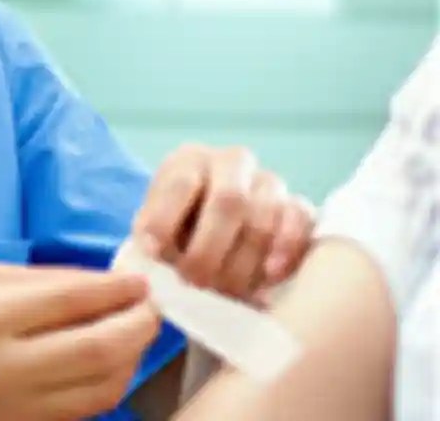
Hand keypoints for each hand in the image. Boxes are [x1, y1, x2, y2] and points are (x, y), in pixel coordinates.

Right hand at [0, 264, 161, 420]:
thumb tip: (99, 283)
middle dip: (142, 323)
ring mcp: (16, 408)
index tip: (142, 281)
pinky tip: (106, 368)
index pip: (79, 297)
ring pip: (104, 387)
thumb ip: (34, 281)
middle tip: (151, 308)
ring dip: (132, 359)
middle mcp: (6, 365)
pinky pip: (82, 413)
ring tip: (133, 336)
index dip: (122, 288)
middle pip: (105, 345)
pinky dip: (106, 388)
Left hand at [133, 144, 315, 299]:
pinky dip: (286, 250)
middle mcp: (231, 162)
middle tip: (194, 281)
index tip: (152, 252)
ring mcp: (269, 182)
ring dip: (243, 260)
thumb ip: (151, 239)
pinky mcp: (298, 206)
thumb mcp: (153, 232)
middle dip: (209, 248)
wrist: (212, 243)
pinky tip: (269, 276)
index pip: (180, 183)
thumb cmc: (176, 235)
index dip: (164, 218)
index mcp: (188, 161)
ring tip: (223, 290)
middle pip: (230, 200)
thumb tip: (151, 251)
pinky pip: (300, 222)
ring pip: (265, 214)